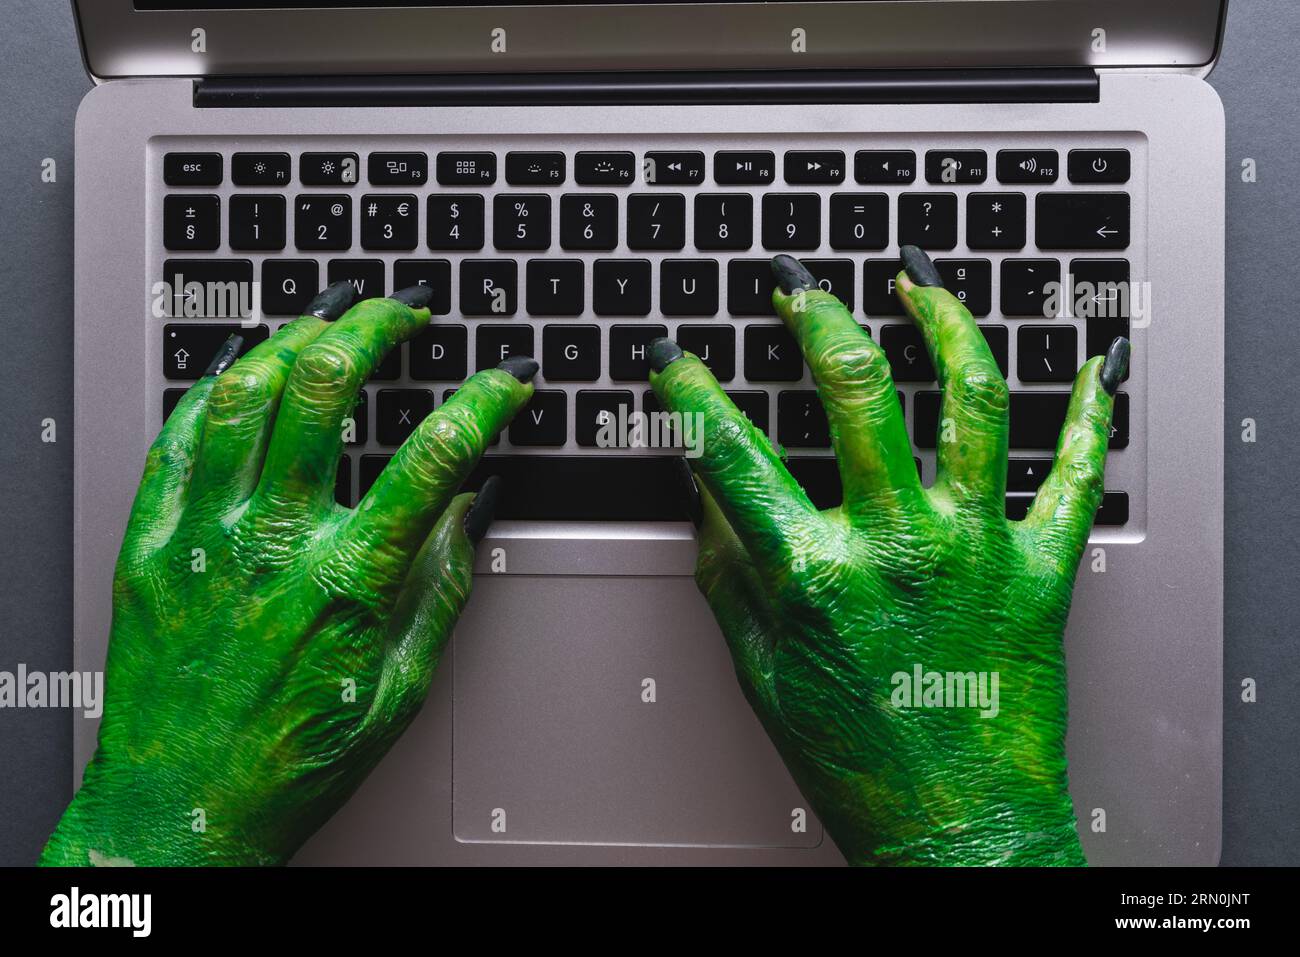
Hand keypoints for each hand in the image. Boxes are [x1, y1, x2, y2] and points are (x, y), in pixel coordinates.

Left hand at [41, 284, 535, 865]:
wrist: (179, 812)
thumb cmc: (290, 763)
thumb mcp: (398, 689)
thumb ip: (441, 588)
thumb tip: (472, 509)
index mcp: (346, 580)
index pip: (433, 457)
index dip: (482, 401)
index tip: (505, 381)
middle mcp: (273, 543)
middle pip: (325, 391)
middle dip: (374, 328)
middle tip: (402, 312)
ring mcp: (206, 537)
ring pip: (242, 396)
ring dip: (290, 338)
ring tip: (324, 315)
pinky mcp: (151, 546)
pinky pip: (174, 441)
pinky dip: (208, 389)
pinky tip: (235, 366)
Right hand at [649, 249, 1127, 865]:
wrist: (956, 829)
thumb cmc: (856, 760)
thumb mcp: (758, 667)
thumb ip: (726, 569)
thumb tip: (705, 490)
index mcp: (814, 574)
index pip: (732, 452)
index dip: (689, 391)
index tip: (673, 358)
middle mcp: (897, 546)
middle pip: (855, 391)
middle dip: (816, 315)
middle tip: (795, 286)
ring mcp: (975, 549)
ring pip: (971, 400)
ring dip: (945, 325)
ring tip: (921, 284)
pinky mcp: (1038, 571)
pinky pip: (1076, 475)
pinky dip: (1092, 415)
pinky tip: (1093, 367)